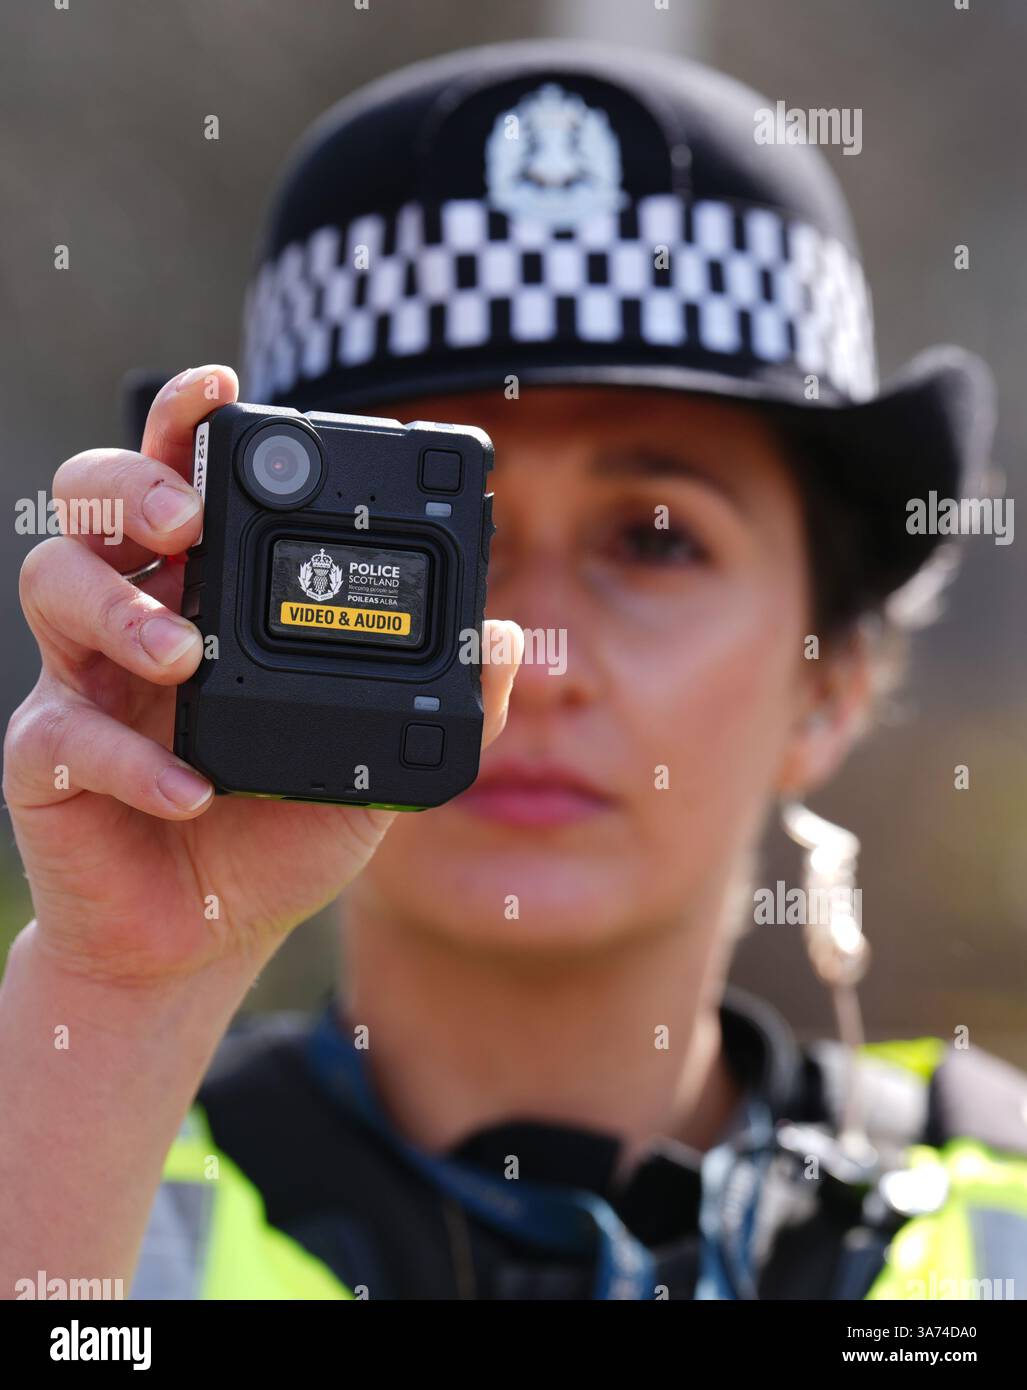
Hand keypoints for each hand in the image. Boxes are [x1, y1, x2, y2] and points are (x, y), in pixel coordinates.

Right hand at [4, 366, 520, 987]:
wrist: (204, 935)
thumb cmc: (279, 833)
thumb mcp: (376, 763)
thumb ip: (444, 702)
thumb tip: (511, 638)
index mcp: (209, 593)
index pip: (187, 479)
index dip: (188, 422)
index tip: (226, 391)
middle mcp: (138, 615)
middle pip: (95, 498)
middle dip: (134, 483)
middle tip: (189, 517)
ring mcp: (86, 681)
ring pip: (51, 584)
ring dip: (117, 605)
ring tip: (184, 653)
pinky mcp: (48, 760)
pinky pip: (60, 733)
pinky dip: (128, 759)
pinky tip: (191, 791)